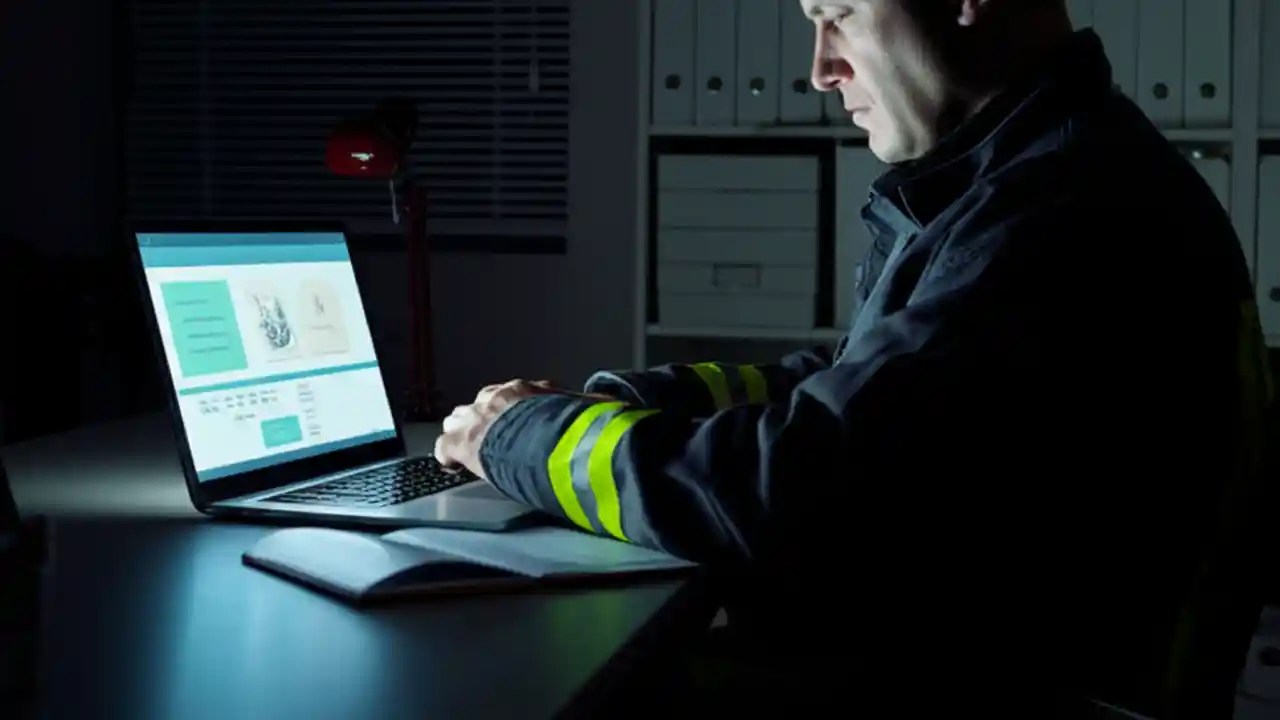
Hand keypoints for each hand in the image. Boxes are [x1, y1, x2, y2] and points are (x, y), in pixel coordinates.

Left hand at [433, 379, 609, 479]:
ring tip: (472, 450)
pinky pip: (444, 445)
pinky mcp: (461, 441)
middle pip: (481, 403)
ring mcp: (475, 417)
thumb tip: (618, 409)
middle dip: (485, 418)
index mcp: (525, 390)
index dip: (514, 409)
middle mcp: (496, 397)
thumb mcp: (586, 412)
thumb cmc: (567, 428)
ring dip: (465, 433)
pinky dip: (448, 456)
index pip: (512, 393)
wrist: (544, 440)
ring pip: (458, 419)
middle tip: (495, 438)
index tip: (520, 421)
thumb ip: (592, 409)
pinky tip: (452, 467)